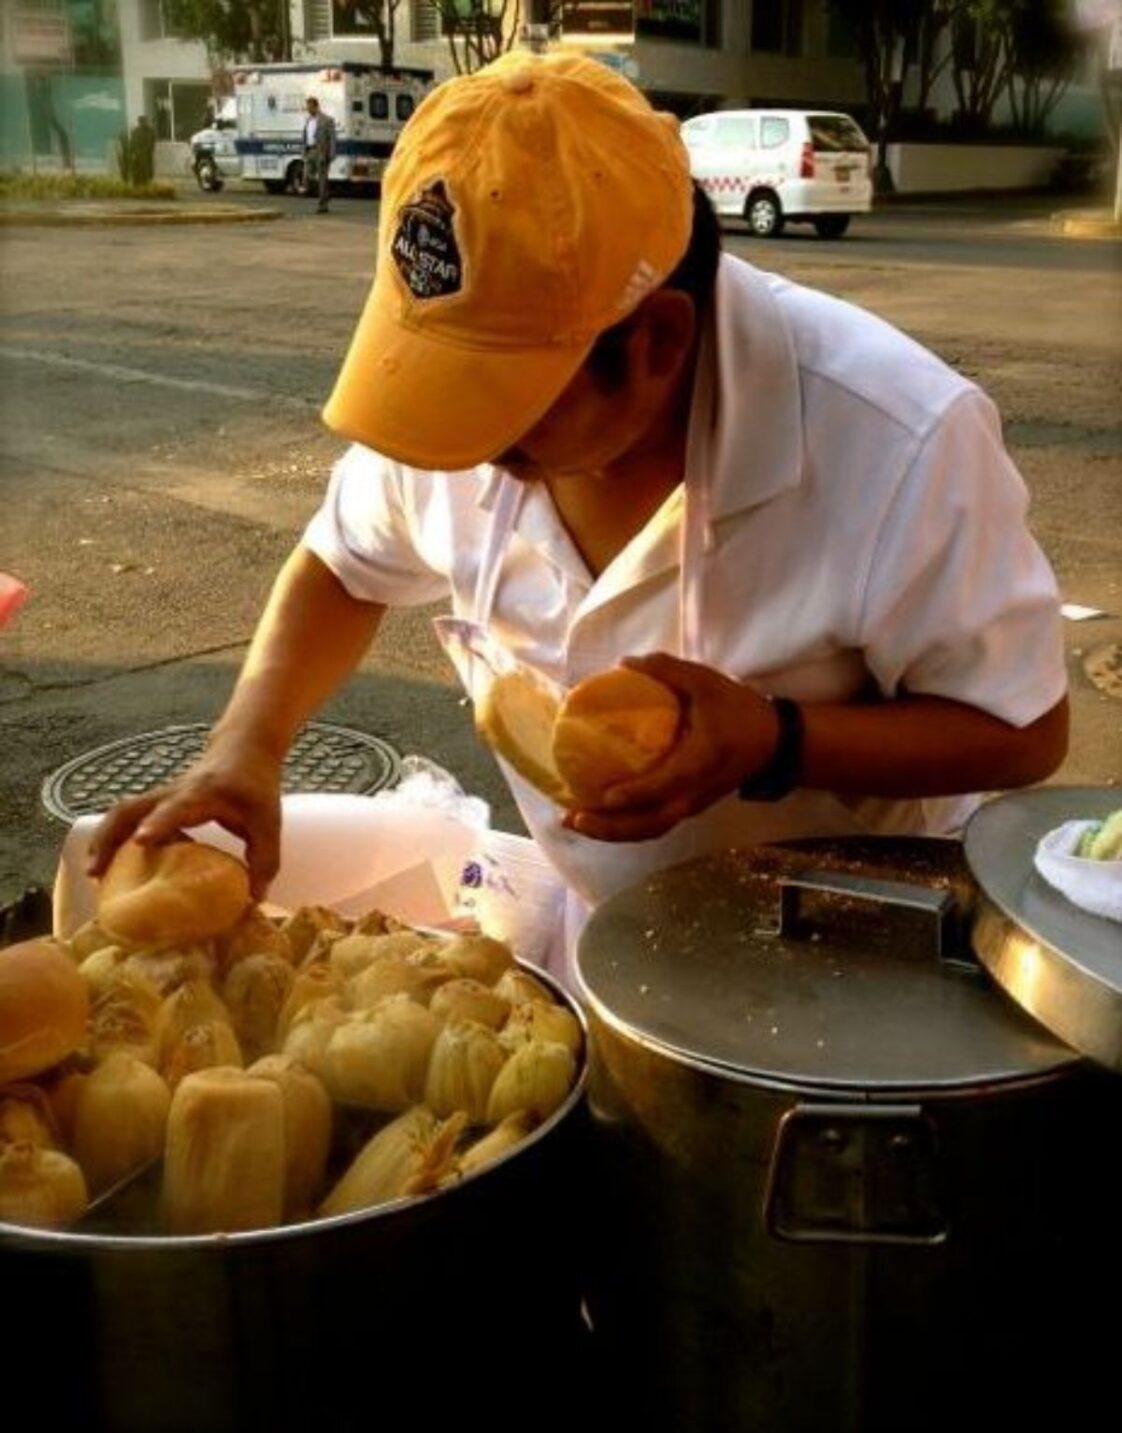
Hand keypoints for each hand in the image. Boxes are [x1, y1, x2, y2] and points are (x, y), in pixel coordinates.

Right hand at [86, 734, 283, 899]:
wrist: (244, 750)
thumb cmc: (255, 786)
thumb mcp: (268, 821)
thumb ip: (265, 860)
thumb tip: (253, 900)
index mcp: (202, 793)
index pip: (176, 807)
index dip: (159, 823)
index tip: (142, 842)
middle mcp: (174, 792)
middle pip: (130, 808)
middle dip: (109, 837)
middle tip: (96, 872)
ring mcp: (161, 796)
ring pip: (122, 812)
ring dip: (104, 840)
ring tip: (94, 873)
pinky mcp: (157, 803)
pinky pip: (128, 817)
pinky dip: (114, 838)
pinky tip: (110, 865)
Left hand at [562, 653, 779, 842]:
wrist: (775, 743)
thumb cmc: (740, 712)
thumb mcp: (707, 682)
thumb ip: (667, 670)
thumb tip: (624, 663)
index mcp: (700, 763)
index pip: (664, 785)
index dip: (635, 793)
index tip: (605, 795)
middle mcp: (693, 794)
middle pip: (650, 824)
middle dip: (610, 827)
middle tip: (572, 817)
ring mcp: (691, 806)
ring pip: (650, 830)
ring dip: (612, 832)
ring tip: (576, 822)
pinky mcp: (688, 807)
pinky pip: (654, 825)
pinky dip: (625, 827)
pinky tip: (599, 817)